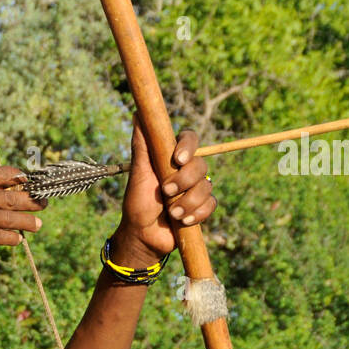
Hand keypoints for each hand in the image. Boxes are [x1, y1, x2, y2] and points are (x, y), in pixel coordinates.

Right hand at [0, 166, 46, 264]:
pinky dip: (12, 238)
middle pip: (12, 196)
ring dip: (28, 221)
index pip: (2, 174)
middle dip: (31, 200)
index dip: (19, 178)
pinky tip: (18, 239)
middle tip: (43, 203)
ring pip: (10, 217)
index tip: (28, 182)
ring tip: (38, 224)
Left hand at [114, 121, 215, 263]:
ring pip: (207, 186)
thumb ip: (142, 145)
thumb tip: (138, 113)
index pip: (189, 139)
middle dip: (184, 182)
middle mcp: (186, 170)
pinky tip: (183, 221)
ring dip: (187, 202)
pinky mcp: (202, 207)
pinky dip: (196, 214)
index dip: (188, 146)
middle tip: (166, 193)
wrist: (143, 235)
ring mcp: (196, 188)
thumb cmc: (137, 203)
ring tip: (172, 213)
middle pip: (201, 165)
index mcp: (171, 157)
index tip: (177, 160)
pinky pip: (210, 204)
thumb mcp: (138, 173)